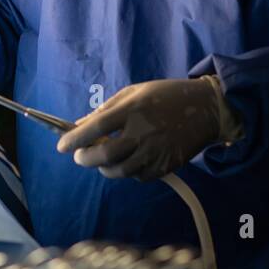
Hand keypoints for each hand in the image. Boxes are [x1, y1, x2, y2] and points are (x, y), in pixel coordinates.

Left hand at [56, 77, 233, 181]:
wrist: (207, 108)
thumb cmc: (165, 96)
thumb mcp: (134, 92)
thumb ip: (105, 109)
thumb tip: (78, 125)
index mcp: (133, 109)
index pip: (97, 128)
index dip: (75, 139)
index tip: (61, 146)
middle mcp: (144, 132)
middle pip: (106, 156)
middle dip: (85, 159)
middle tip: (80, 156)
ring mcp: (156, 151)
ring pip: (120, 171)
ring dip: (104, 168)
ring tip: (102, 160)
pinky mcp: (167, 165)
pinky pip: (138, 176)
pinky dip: (127, 171)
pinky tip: (127, 160)